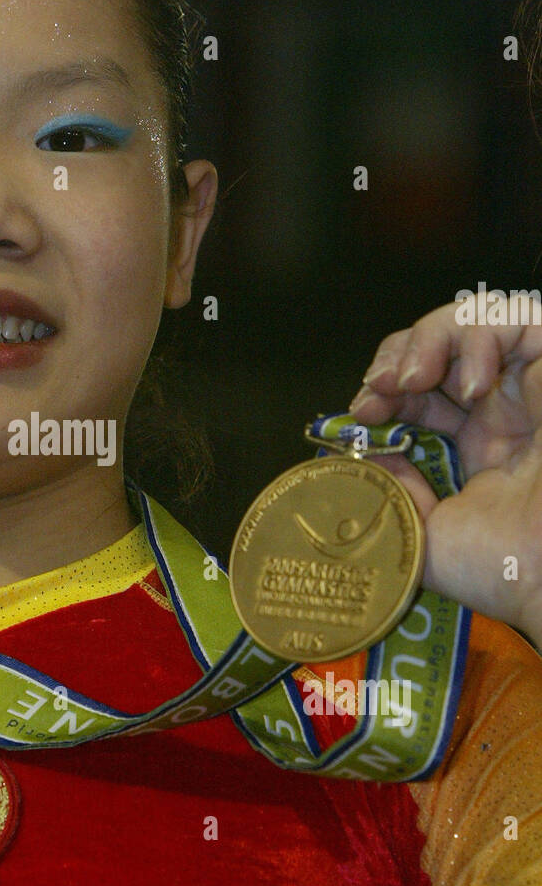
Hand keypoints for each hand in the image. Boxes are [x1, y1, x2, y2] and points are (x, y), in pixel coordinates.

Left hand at [348, 296, 541, 649]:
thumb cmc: (502, 568)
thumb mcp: (423, 530)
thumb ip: (393, 487)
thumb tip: (366, 449)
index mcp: (478, 447)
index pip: (420, 393)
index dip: (383, 390)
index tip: (361, 411)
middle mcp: (506, 411)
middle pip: (441, 348)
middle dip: (397, 356)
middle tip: (379, 387)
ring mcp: (533, 387)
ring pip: (474, 321)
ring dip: (430, 338)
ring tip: (412, 379)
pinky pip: (518, 318)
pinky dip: (481, 337)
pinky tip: (472, 384)